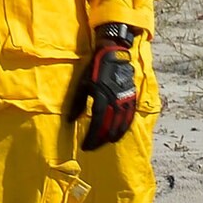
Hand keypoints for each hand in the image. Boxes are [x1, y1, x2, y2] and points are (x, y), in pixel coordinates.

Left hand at [71, 31, 138, 150]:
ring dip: (113, 136)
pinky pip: (130, 118)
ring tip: (105, 143)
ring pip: (121, 125)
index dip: (92, 137)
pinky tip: (119, 133)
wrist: (115, 54)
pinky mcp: (132, 98)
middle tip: (93, 147)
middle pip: (109, 127)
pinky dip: (124, 128)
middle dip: (101, 140)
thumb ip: (77, 103)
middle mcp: (116, 101)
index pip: (97, 123)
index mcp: (102, 98)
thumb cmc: (95, 69)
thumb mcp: (83, 85)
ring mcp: (126, 100)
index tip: (86, 146)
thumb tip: (70, 120)